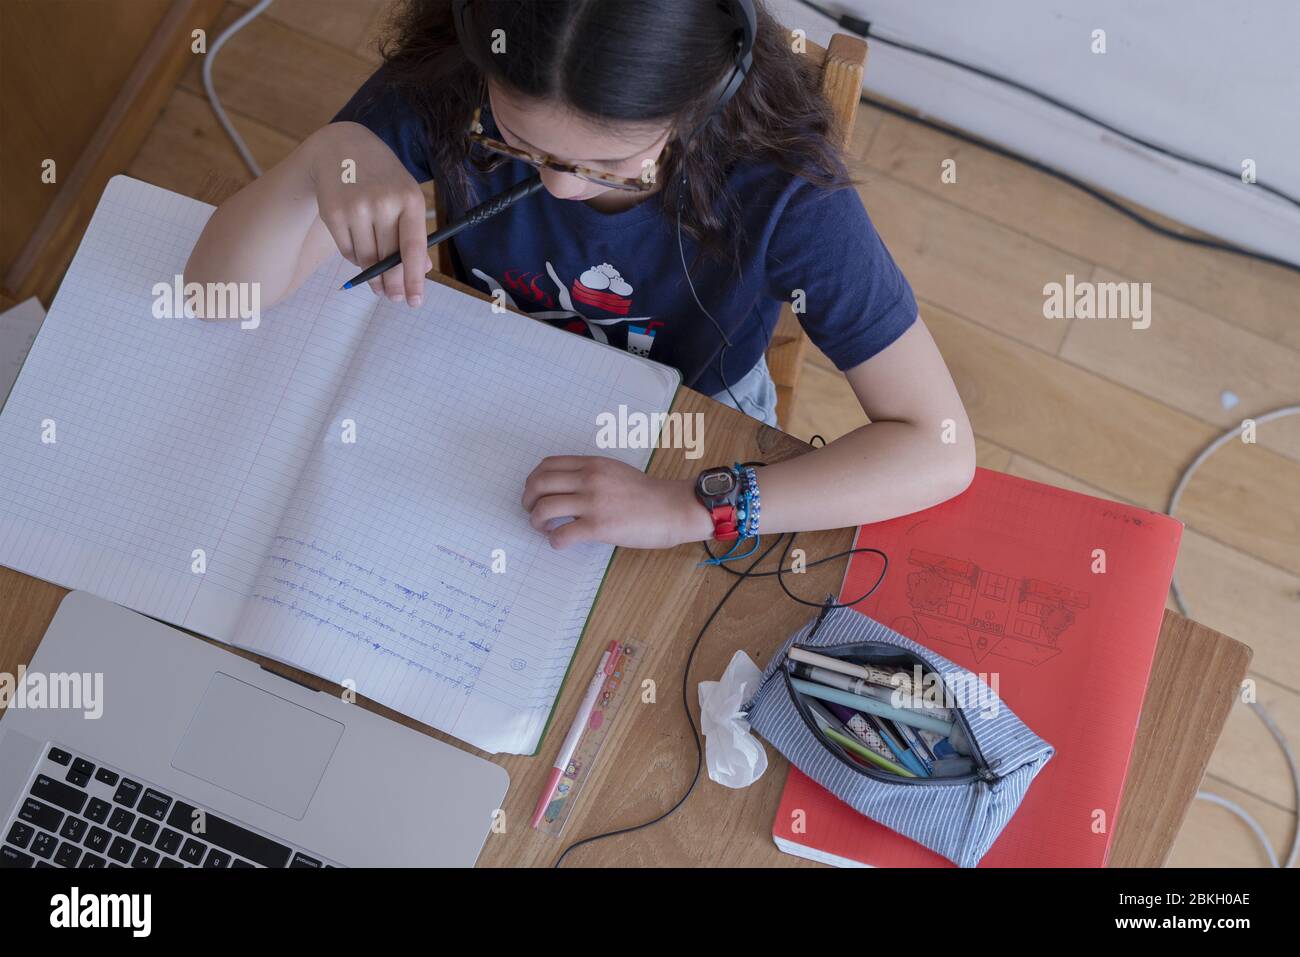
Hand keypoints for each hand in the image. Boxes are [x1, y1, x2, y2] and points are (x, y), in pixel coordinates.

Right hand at [306, 122, 430, 304]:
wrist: (342, 148)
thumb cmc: (383, 179)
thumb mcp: (406, 196)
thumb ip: (415, 233)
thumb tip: (422, 270)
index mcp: (409, 199)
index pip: (412, 249)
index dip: (414, 280)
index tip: (415, 302)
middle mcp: (383, 202)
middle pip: (387, 260)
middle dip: (392, 285)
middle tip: (394, 298)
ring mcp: (356, 207)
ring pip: (365, 259)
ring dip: (371, 272)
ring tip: (377, 273)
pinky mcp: (333, 213)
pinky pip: (346, 251)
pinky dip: (354, 257)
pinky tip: (359, 246)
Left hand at [522, 456, 713, 548]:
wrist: (673, 507)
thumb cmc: (648, 494)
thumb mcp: (615, 471)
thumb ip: (590, 474)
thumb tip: (566, 488)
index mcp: (592, 464)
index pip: (547, 465)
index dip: (533, 480)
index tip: (534, 492)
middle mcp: (589, 479)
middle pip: (539, 484)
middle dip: (528, 500)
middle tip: (532, 512)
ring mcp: (593, 503)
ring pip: (544, 509)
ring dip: (536, 521)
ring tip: (544, 528)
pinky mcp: (598, 527)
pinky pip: (561, 534)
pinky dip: (554, 541)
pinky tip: (560, 542)